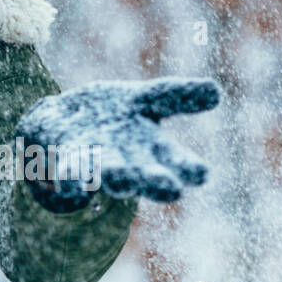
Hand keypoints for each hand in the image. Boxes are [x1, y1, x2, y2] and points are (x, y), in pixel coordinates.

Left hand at [15, 77, 219, 211]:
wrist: (65, 118)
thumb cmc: (114, 113)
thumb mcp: (145, 98)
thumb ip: (176, 95)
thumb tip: (216, 92)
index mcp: (153, 148)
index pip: (177, 161)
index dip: (188, 168)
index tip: (201, 173)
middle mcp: (129, 163)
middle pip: (145, 176)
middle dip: (156, 182)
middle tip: (170, 189)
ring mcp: (96, 164)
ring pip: (108, 176)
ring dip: (115, 178)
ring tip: (120, 177)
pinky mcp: (67, 161)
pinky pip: (68, 174)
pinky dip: (68, 180)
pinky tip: (66, 181)